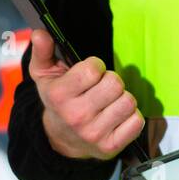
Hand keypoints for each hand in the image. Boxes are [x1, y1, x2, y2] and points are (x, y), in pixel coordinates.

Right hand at [29, 29, 144, 160]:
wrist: (61, 140)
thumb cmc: (58, 101)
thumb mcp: (45, 75)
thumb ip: (43, 51)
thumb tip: (41, 33)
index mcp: (59, 96)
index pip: (94, 69)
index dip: (95, 66)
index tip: (89, 74)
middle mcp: (76, 116)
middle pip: (115, 83)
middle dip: (110, 81)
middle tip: (100, 89)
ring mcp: (94, 133)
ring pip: (128, 101)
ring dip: (122, 98)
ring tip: (108, 103)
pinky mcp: (111, 146)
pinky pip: (137, 121)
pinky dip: (131, 117)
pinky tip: (116, 117)